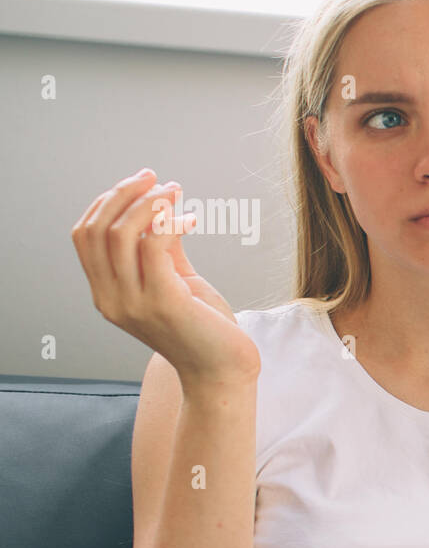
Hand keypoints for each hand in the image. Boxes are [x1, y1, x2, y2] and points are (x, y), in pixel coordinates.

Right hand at [70, 168, 260, 384]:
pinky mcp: (163, 302)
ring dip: (149, 203)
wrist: (224, 370)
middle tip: (154, 178)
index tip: (140, 183)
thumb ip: (162, 250)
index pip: (84, 236)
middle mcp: (111, 299)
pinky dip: (170, 223)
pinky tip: (192, 219)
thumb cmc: (204, 328)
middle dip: (124, 193)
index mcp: (107, 293)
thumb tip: (161, 209)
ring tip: (175, 192)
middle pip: (96, 229)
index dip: (107, 202)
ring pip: (120, 233)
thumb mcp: (176, 281)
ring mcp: (133, 303)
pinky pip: (154, 245)